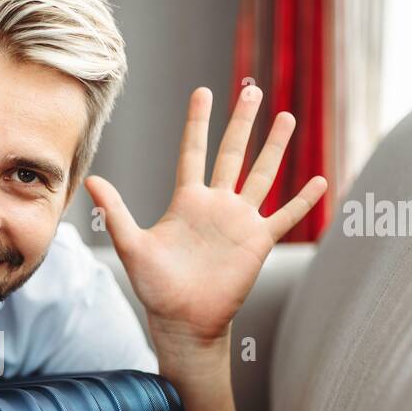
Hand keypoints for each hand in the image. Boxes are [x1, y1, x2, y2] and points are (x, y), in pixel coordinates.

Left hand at [85, 86, 326, 356]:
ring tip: (286, 117)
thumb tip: (91, 180)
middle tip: (253, 90)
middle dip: (242, 122)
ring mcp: (239, 221)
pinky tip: (320, 180)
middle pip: (232, 154)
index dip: (198, 122)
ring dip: (274, 148)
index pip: (193, 152)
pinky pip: (285, 216)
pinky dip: (303, 200)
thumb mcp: (132, 245)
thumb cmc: (155, 287)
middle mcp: (216, 205)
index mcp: (187, 201)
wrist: (183, 320)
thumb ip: (116, 211)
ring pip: (262, 175)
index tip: (203, 91)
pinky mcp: (258, 242)